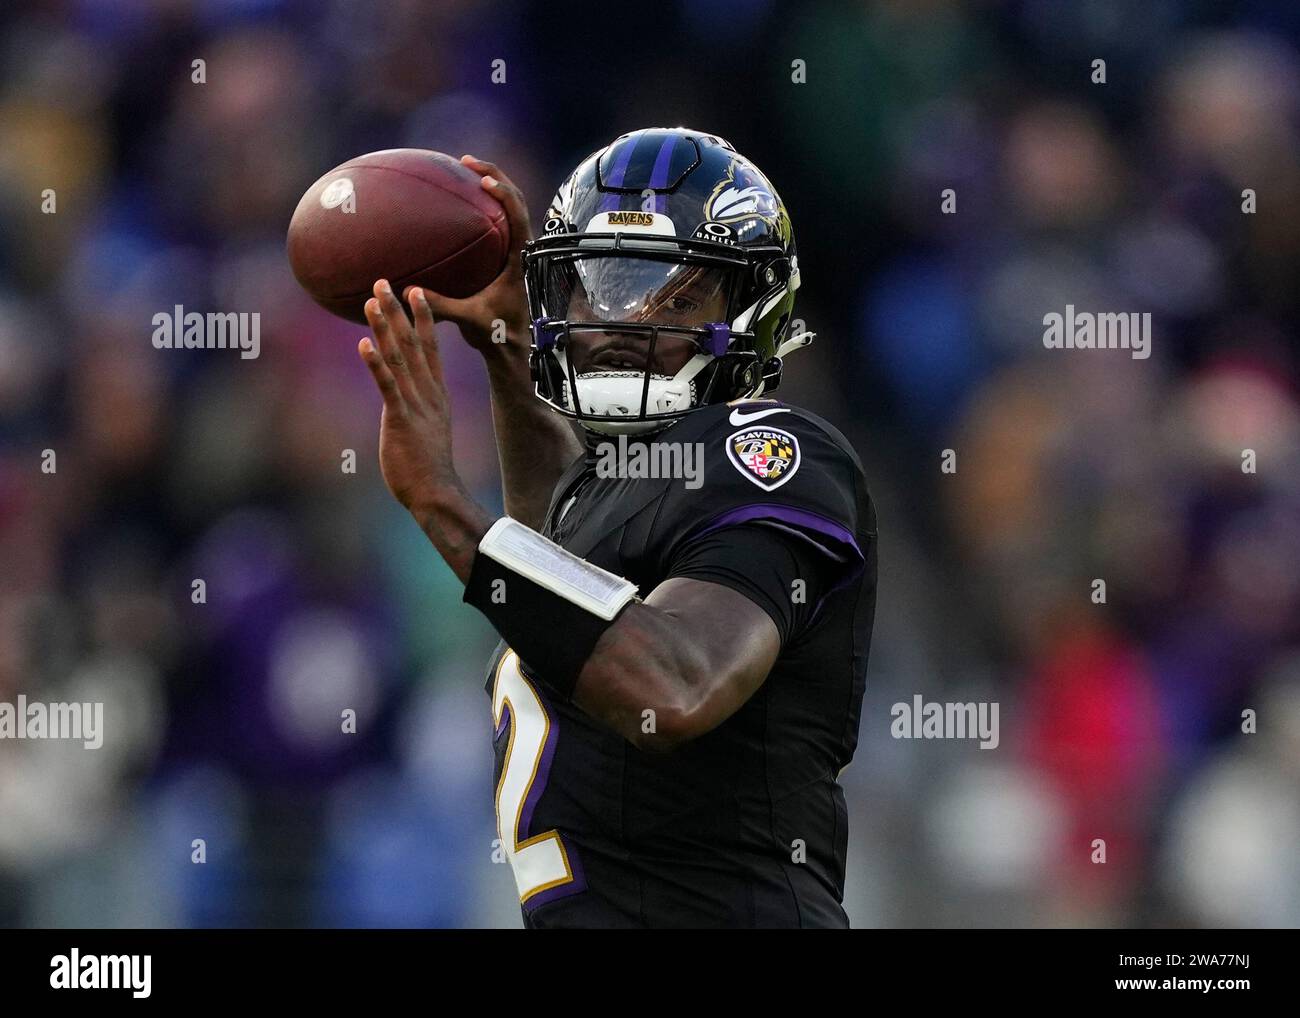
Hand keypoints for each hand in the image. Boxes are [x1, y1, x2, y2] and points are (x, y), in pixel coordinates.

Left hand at [359, 279, 459, 518]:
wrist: (437, 492)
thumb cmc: (428, 467)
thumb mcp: (427, 430)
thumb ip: (418, 410)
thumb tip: (406, 405)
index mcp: (435, 394)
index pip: (431, 348)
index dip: (422, 318)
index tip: (415, 290)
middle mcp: (427, 393)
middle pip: (413, 344)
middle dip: (398, 311)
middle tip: (385, 282)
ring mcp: (415, 405)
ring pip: (399, 358)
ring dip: (384, 327)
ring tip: (371, 301)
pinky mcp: (400, 420)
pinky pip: (386, 387)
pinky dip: (375, 364)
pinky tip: (364, 344)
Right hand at [403, 155, 532, 355]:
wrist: (511, 347)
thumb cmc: (496, 334)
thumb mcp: (470, 320)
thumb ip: (442, 305)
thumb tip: (408, 291)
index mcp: (519, 260)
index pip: (518, 217)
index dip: (504, 194)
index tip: (484, 180)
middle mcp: (520, 251)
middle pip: (517, 201)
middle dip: (495, 174)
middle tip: (466, 161)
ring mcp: (514, 252)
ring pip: (509, 208)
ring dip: (491, 185)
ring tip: (464, 170)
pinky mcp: (505, 257)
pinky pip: (496, 223)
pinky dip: (481, 206)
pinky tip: (457, 202)